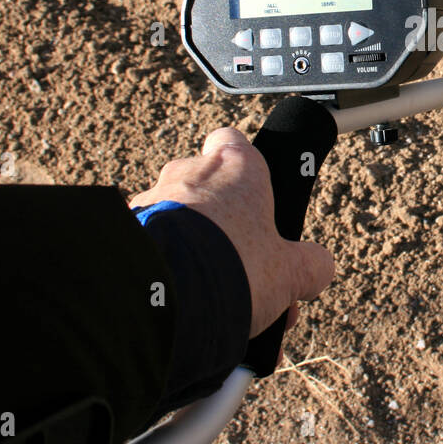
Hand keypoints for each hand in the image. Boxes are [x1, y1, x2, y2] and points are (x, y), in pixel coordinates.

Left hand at [129, 127, 333, 337]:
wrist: (166, 297)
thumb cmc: (233, 268)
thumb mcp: (291, 272)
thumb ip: (310, 265)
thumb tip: (318, 268)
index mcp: (237, 168)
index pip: (234, 142)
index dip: (243, 166)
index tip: (252, 196)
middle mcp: (189, 173)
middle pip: (206, 189)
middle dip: (221, 227)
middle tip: (238, 270)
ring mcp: (151, 199)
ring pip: (174, 219)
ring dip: (189, 250)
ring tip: (208, 297)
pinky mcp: (124, 229)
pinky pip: (148, 243)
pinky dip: (162, 267)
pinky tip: (177, 301)